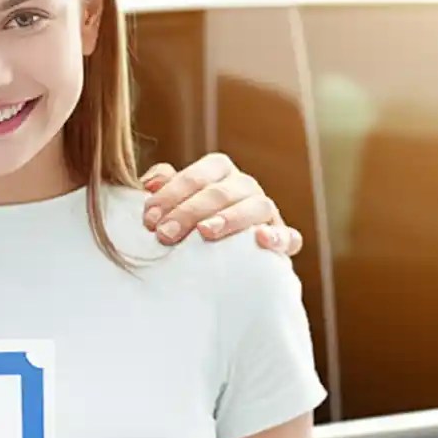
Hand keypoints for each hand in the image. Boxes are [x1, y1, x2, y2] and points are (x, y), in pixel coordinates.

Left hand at [139, 153, 302, 255]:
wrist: (219, 265)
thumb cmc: (189, 226)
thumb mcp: (173, 206)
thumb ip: (164, 189)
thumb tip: (150, 182)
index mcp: (219, 172)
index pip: (198, 175)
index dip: (171, 194)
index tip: (148, 220)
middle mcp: (245, 186)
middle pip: (221, 191)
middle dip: (189, 211)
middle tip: (164, 234)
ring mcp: (267, 212)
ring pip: (256, 206)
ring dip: (230, 218)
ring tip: (205, 233)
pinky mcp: (283, 240)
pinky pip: (288, 236)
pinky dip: (277, 237)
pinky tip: (259, 240)